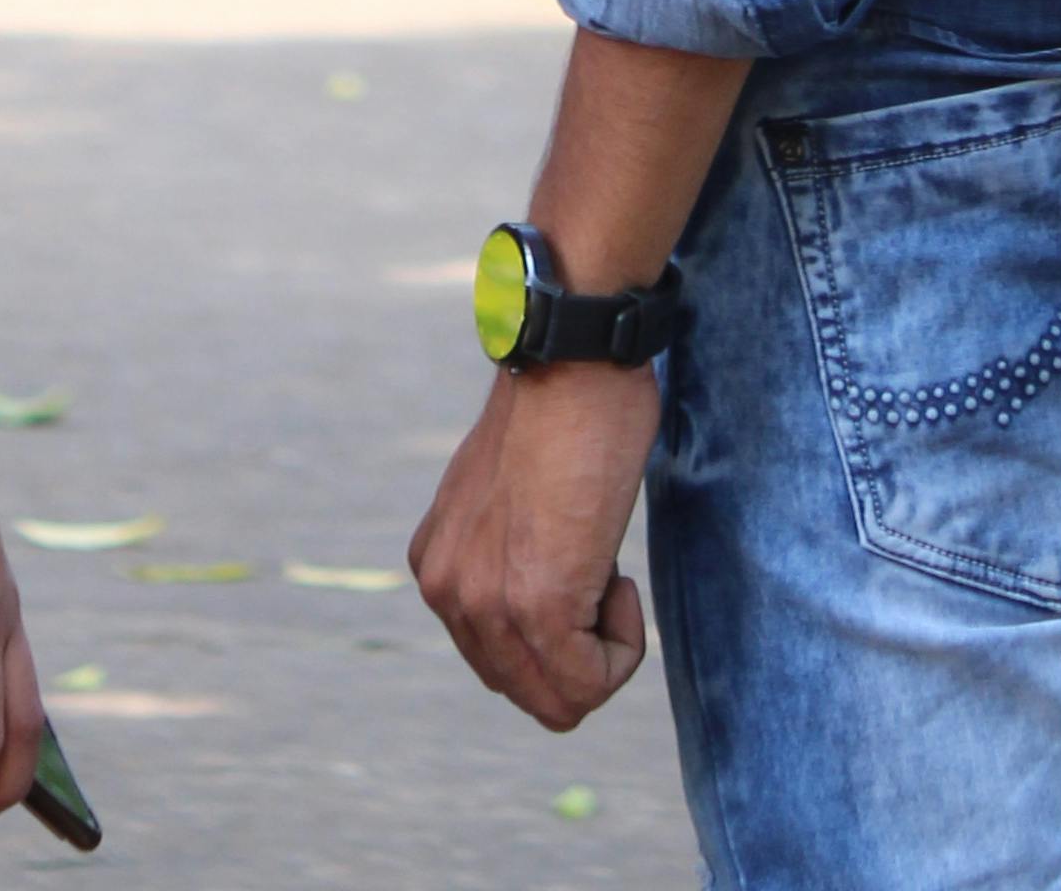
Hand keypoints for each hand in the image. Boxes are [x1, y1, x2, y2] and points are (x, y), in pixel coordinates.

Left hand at [408, 363, 659, 729]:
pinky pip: (586, 686)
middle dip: (578, 653)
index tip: (577, 563)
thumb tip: (531, 596)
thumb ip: (502, 556)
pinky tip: (617, 575)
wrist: (573, 359)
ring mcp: (487, 603)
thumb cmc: (563, 414)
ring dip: (603, 652)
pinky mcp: (538, 605)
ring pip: (559, 701)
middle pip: (526, 691)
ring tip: (605, 569)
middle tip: (597, 572)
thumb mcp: (506, 499)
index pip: (500, 665)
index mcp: (439, 568)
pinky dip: (622, 648)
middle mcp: (448, 593)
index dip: (558, 632)